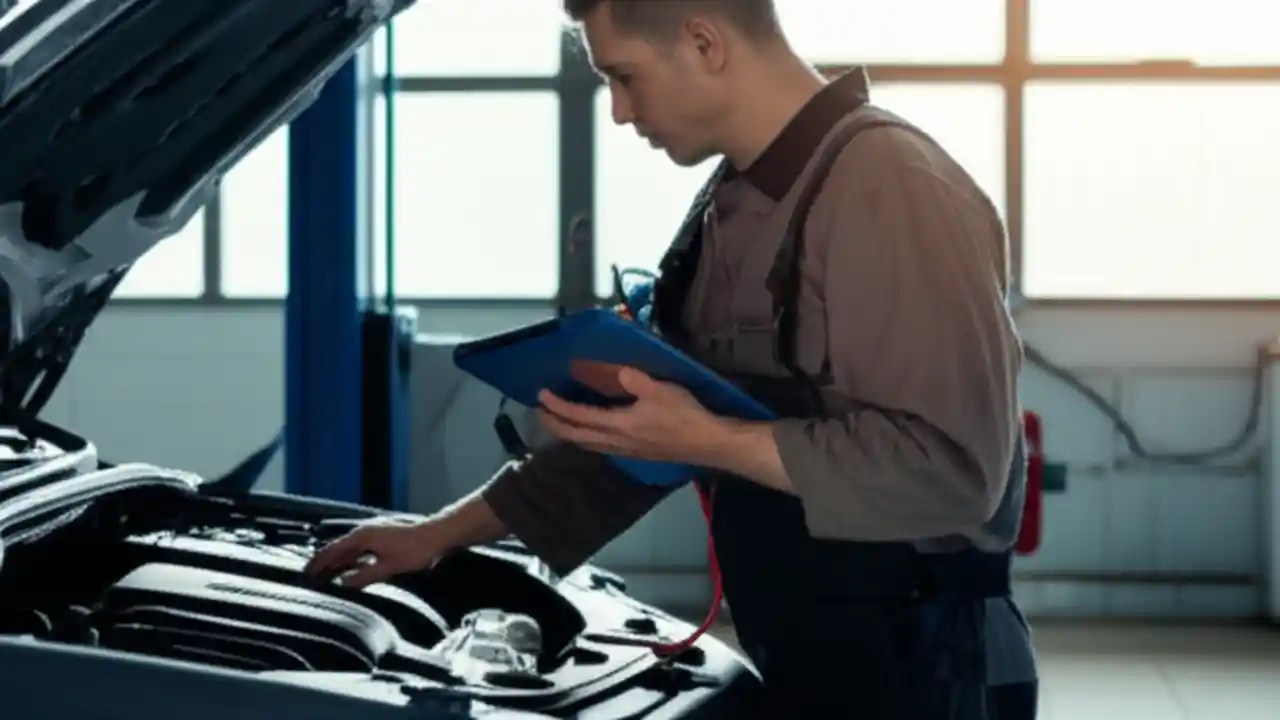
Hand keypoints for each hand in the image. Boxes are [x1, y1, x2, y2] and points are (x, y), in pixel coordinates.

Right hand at [304, 519, 450, 588]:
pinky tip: (352, 568)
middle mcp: (366, 531)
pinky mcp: (383, 536)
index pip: (333, 550)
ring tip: (326, 575)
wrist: (438, 534)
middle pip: (339, 549)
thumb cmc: (415, 550)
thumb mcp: (388, 567)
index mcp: (363, 536)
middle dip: (324, 563)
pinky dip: (352, 559)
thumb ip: (364, 575)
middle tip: (311, 577)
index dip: (319, 562)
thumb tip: (343, 583)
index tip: (307, 573)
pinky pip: (361, 549)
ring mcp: (375, 532)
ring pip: (350, 549)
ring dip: (338, 561)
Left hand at [538, 365, 723, 464]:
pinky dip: (585, 439)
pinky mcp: (635, 454)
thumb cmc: (683, 415)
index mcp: (618, 424)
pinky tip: (590, 432)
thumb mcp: (660, 389)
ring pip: (586, 445)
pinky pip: (599, 448)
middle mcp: (615, 442)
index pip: (578, 416)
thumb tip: (615, 370)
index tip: (541, 395)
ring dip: (568, 434)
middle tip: (540, 411)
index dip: (557, 406)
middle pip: (575, 436)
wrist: (706, 443)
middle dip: (554, 424)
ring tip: (559, 422)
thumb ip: (633, 378)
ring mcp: (624, 451)